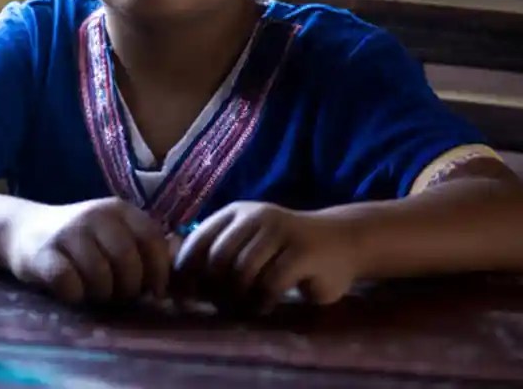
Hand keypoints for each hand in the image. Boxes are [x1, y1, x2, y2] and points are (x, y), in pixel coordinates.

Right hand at [2, 197, 169, 305]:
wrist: (25, 231)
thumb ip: (142, 248)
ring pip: (100, 275)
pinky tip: (72, 291)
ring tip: (95, 293)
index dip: (158, 271)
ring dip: (102, 294)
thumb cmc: (81, 241)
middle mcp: (95, 215)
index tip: (154, 291)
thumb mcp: (114, 234)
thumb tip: (173, 279)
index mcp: (120, 210)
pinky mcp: (42, 253)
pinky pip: (70, 285)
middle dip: (128, 288)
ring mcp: (68, 232)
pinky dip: (76, 296)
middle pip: (128, 261)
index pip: (152, 240)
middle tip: (120, 295)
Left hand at [173, 202, 360, 313]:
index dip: (187, 271)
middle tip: (221, 306)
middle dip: (214, 288)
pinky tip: (264, 307)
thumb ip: (221, 254)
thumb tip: (180, 282)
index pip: (198, 241)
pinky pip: (270, 283)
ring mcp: (280, 232)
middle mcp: (256, 217)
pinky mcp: (302, 253)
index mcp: (236, 213)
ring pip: (242, 271)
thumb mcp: (250, 243)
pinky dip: (262, 302)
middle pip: (218, 258)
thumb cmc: (287, 249)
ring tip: (243, 308)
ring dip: (239, 297)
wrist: (342, 242)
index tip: (184, 297)